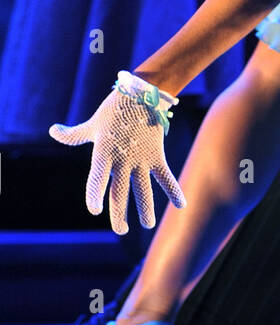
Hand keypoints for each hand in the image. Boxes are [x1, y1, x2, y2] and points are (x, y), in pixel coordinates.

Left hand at [49, 77, 185, 234]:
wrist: (141, 95)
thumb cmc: (113, 110)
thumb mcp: (92, 125)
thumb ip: (73, 135)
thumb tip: (53, 131)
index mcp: (104, 153)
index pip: (97, 178)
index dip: (95, 195)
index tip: (95, 211)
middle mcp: (122, 160)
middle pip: (120, 192)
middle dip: (119, 214)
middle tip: (120, 230)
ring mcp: (141, 159)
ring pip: (144, 190)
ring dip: (147, 209)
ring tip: (148, 226)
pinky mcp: (157, 156)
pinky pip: (166, 176)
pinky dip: (174, 190)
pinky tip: (182, 205)